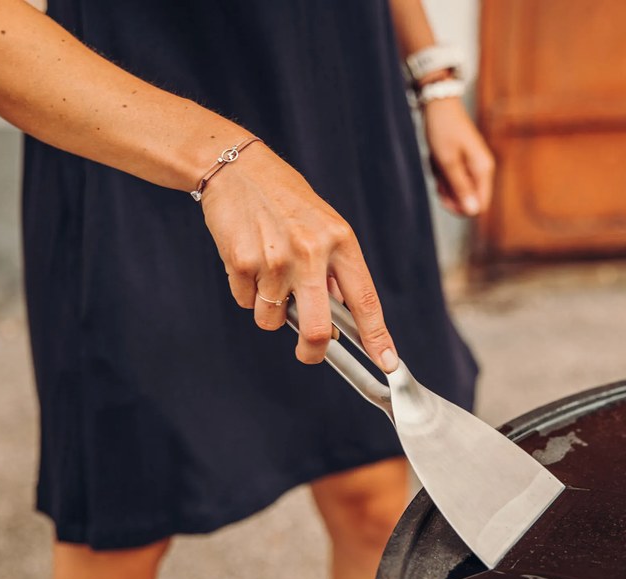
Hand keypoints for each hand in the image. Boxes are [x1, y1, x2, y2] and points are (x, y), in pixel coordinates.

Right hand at [199, 143, 397, 370]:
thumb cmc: (286, 199)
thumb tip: (340, 319)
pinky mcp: (241, 261)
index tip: (387, 362)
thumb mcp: (325, 226)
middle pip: (317, 328)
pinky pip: (246, 301)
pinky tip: (249, 260)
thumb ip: (335, 271)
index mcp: (340, 241)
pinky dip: (247, 292)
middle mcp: (311, 252)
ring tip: (268, 275)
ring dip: (270, 311)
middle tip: (310, 352)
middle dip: (313, 351)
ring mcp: (275, 259)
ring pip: (272, 320)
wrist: (237, 168)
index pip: (365, 300)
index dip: (377, 336)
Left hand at [423, 97, 494, 216]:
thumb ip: (461, 188)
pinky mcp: (463, 161)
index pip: (480, 205)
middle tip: (436, 177)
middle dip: (449, 193)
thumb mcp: (448, 161)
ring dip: (442, 181)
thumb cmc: (443, 129)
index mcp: (483, 170)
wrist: (438, 103)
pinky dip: (440, 173)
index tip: (443, 196)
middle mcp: (482, 169)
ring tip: (436, 163)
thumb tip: (473, 212)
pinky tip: (435, 160)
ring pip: (457, 188)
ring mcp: (472, 165)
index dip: (461, 207)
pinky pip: (451, 177)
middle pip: (468, 199)